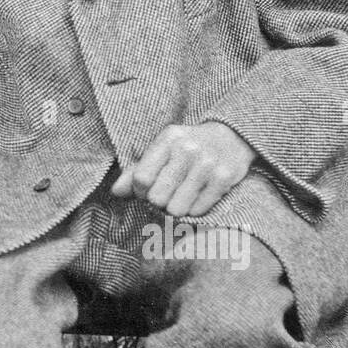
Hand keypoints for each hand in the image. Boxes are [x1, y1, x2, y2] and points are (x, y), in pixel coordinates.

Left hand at [109, 122, 255, 216]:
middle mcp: (187, 150)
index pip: (141, 178)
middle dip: (159, 201)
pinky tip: (198, 195)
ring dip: (177, 207)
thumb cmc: (187, 147)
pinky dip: (195, 209)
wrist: (232, 137)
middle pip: (157, 197)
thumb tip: (116, 192)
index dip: (140, 192)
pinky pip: (198, 210)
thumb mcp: (161, 150)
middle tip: (167, 193)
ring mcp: (207, 164)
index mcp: (168, 139)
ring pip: (177, 209)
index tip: (146, 190)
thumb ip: (136, 170)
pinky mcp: (224, 179)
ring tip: (182, 195)